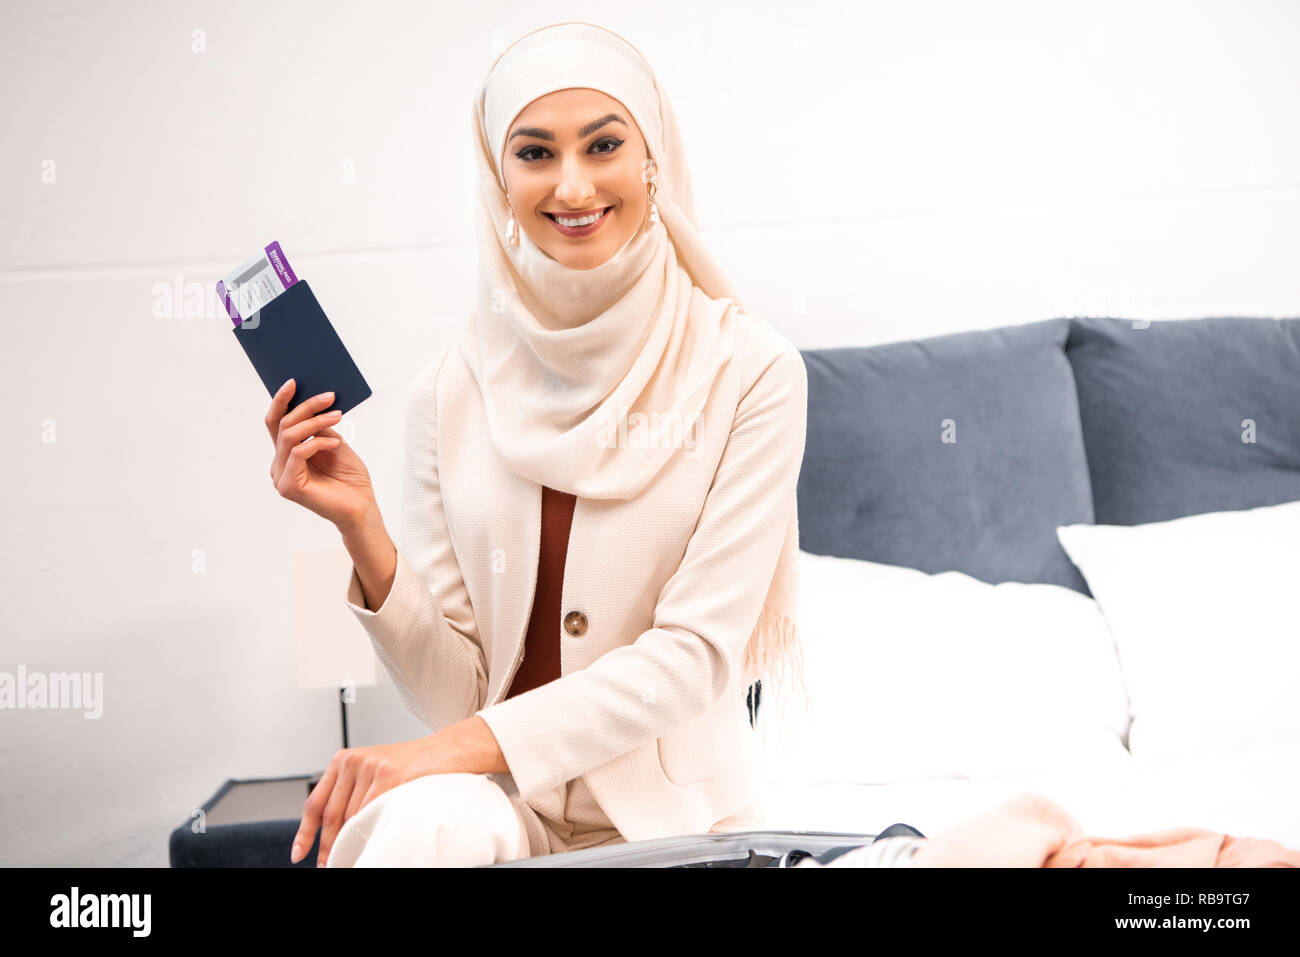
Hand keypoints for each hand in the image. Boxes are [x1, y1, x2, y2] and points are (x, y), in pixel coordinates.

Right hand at [266, 378, 374, 527]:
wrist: (362, 507)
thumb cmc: (350, 478)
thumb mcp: (334, 443)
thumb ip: (319, 427)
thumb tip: (313, 401)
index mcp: (287, 454)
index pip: (276, 423)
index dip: (282, 401)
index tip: (293, 382)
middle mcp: (279, 464)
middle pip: (283, 426)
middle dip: (306, 407)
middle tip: (329, 396)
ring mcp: (281, 476)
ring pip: (289, 436)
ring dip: (315, 422)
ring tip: (337, 415)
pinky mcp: (289, 487)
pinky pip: (298, 453)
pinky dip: (318, 443)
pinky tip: (336, 443)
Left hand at [290, 717, 509, 865]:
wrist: (447, 751)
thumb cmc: (413, 766)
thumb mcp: (374, 773)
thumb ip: (352, 794)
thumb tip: (333, 834)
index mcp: (344, 760)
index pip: (315, 802)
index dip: (305, 833)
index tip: (299, 854)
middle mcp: (353, 761)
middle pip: (331, 815)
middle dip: (328, 846)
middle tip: (330, 866)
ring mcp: (372, 766)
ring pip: (351, 818)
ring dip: (350, 843)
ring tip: (355, 857)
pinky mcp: (389, 774)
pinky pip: (371, 812)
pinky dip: (368, 833)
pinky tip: (370, 843)